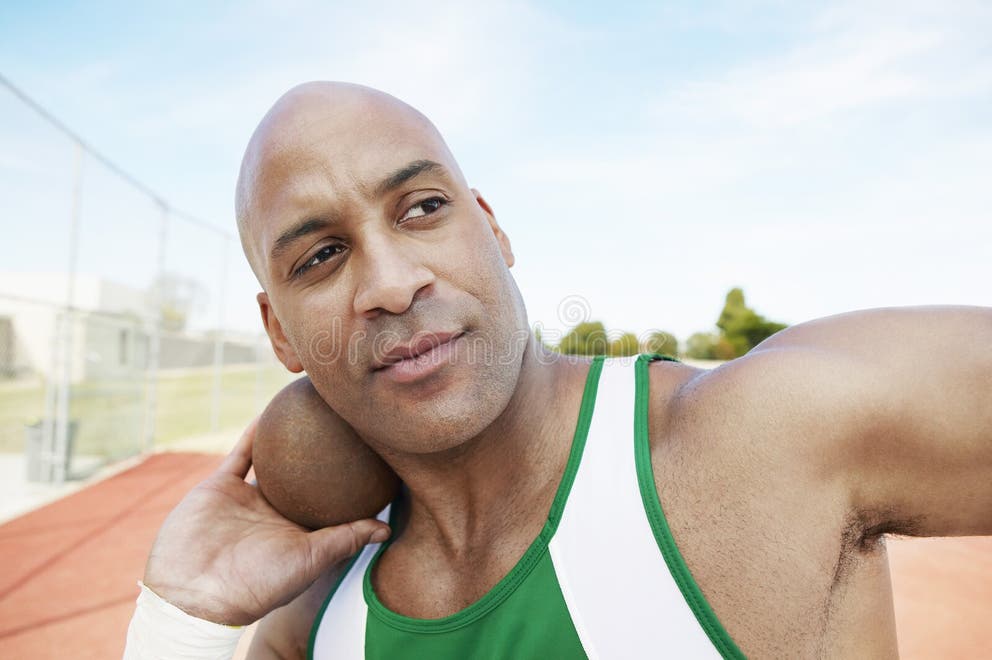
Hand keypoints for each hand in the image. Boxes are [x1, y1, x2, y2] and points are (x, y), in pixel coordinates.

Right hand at [141, 419, 390, 625]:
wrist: (192, 593)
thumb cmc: (257, 584)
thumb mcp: (309, 560)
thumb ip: (344, 539)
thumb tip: (387, 529)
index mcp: (298, 531)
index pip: (331, 502)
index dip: (351, 482)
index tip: (374, 456)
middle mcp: (274, 513)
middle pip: (305, 476)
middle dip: (324, 452)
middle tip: (348, 422)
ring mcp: (247, 498)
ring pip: (273, 460)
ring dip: (289, 436)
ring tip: (313, 408)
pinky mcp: (220, 487)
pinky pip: (240, 453)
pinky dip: (253, 432)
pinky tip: (273, 408)